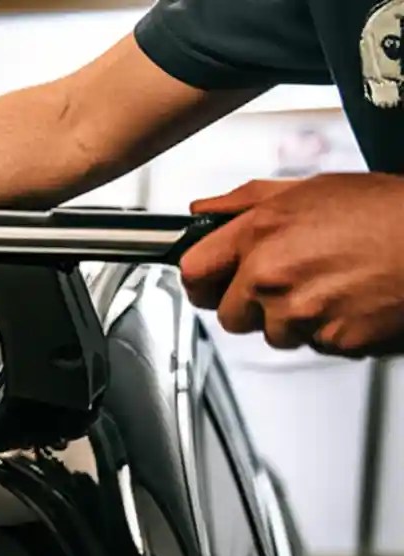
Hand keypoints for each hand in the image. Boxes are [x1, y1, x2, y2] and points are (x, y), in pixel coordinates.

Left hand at [180, 173, 403, 356]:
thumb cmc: (386, 212)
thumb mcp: (308, 189)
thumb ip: (244, 202)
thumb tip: (204, 211)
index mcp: (259, 234)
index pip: (193, 272)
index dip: (201, 279)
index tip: (210, 280)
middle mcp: (272, 276)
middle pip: (229, 314)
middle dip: (250, 303)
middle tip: (285, 282)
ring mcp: (301, 312)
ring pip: (272, 334)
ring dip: (291, 319)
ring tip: (327, 285)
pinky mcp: (333, 340)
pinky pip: (314, 344)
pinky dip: (328, 330)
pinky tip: (348, 300)